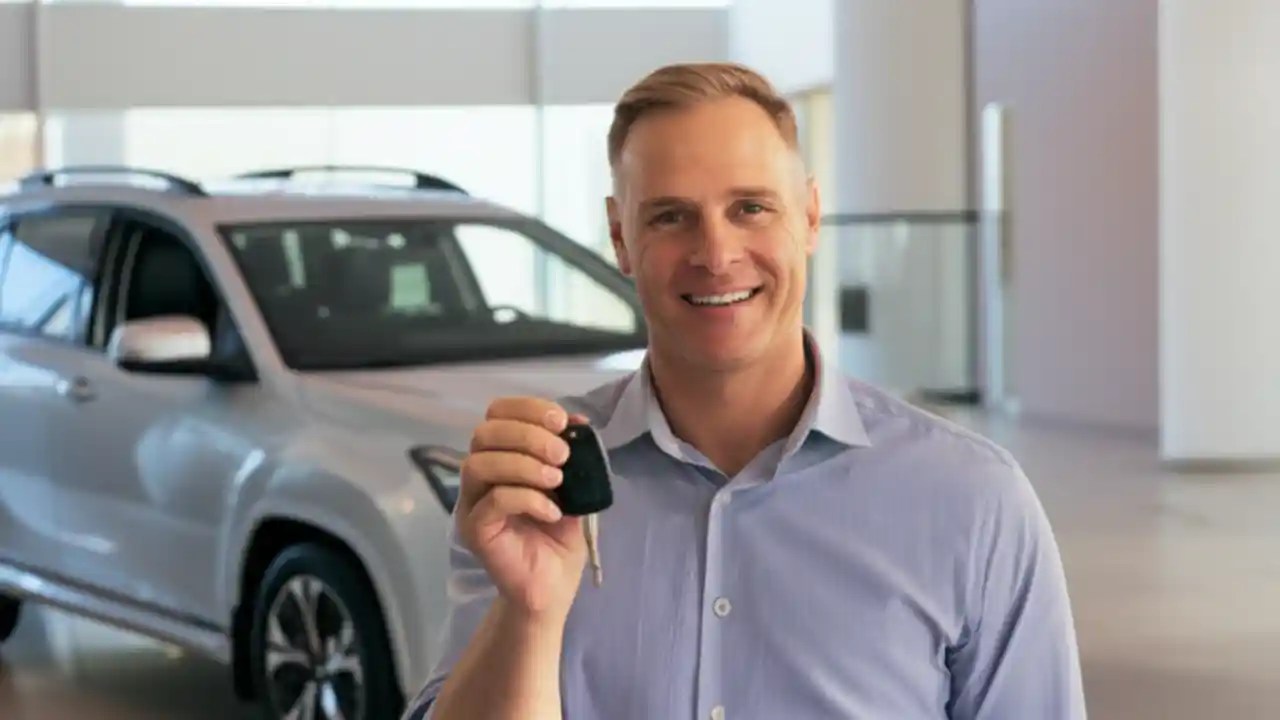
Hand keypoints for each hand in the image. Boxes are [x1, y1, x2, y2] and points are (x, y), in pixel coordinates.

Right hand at [456, 397, 589, 622]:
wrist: (552, 586)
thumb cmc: (559, 536)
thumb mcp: (574, 488)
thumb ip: (572, 455)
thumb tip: (579, 421)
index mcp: (501, 455)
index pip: (497, 413)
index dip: (527, 408)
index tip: (560, 420)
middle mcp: (480, 475)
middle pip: (484, 433)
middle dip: (528, 435)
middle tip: (562, 455)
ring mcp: (472, 503)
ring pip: (480, 463)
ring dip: (524, 464)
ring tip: (557, 480)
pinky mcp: (475, 530)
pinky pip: (493, 501)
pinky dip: (527, 498)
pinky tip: (552, 512)